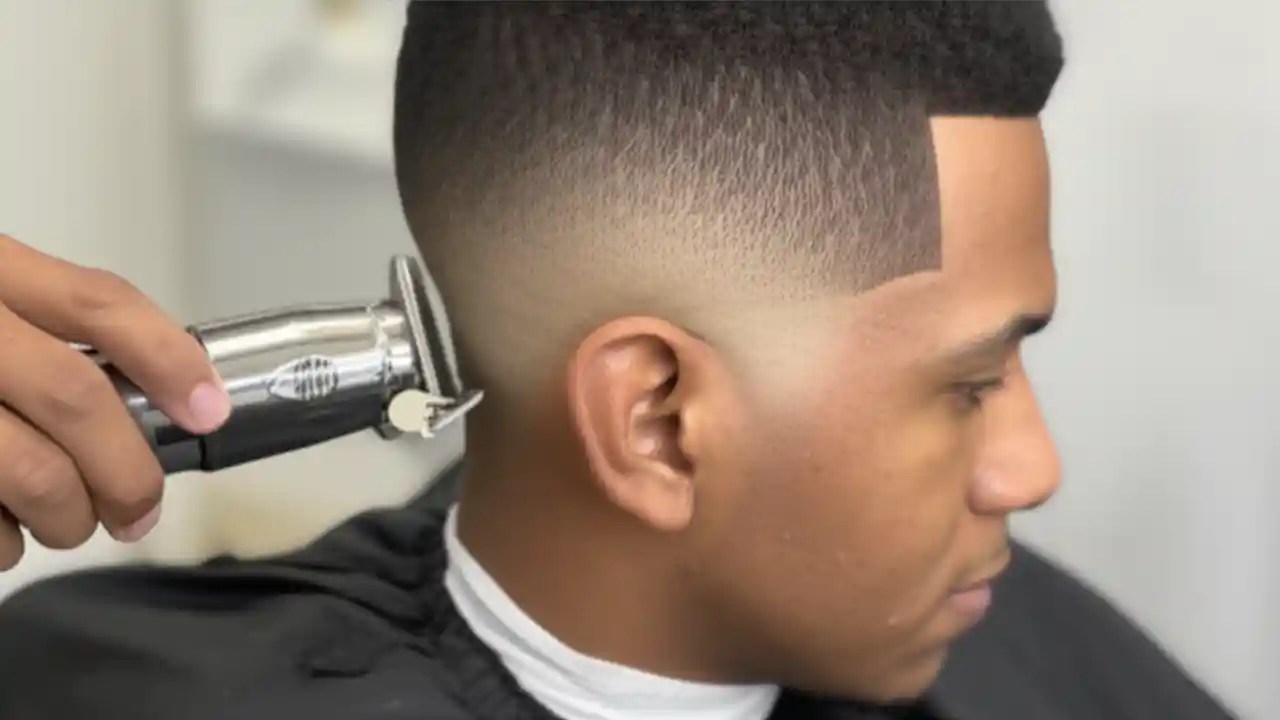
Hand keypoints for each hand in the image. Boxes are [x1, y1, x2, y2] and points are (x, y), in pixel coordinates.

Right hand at [0, 235, 230, 570]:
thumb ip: (44, 334)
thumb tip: (151, 400)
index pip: (97, 302)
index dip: (170, 359)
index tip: (208, 410)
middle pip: (76, 396)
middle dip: (127, 470)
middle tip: (138, 511)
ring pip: (27, 471)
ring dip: (64, 517)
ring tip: (64, 524)